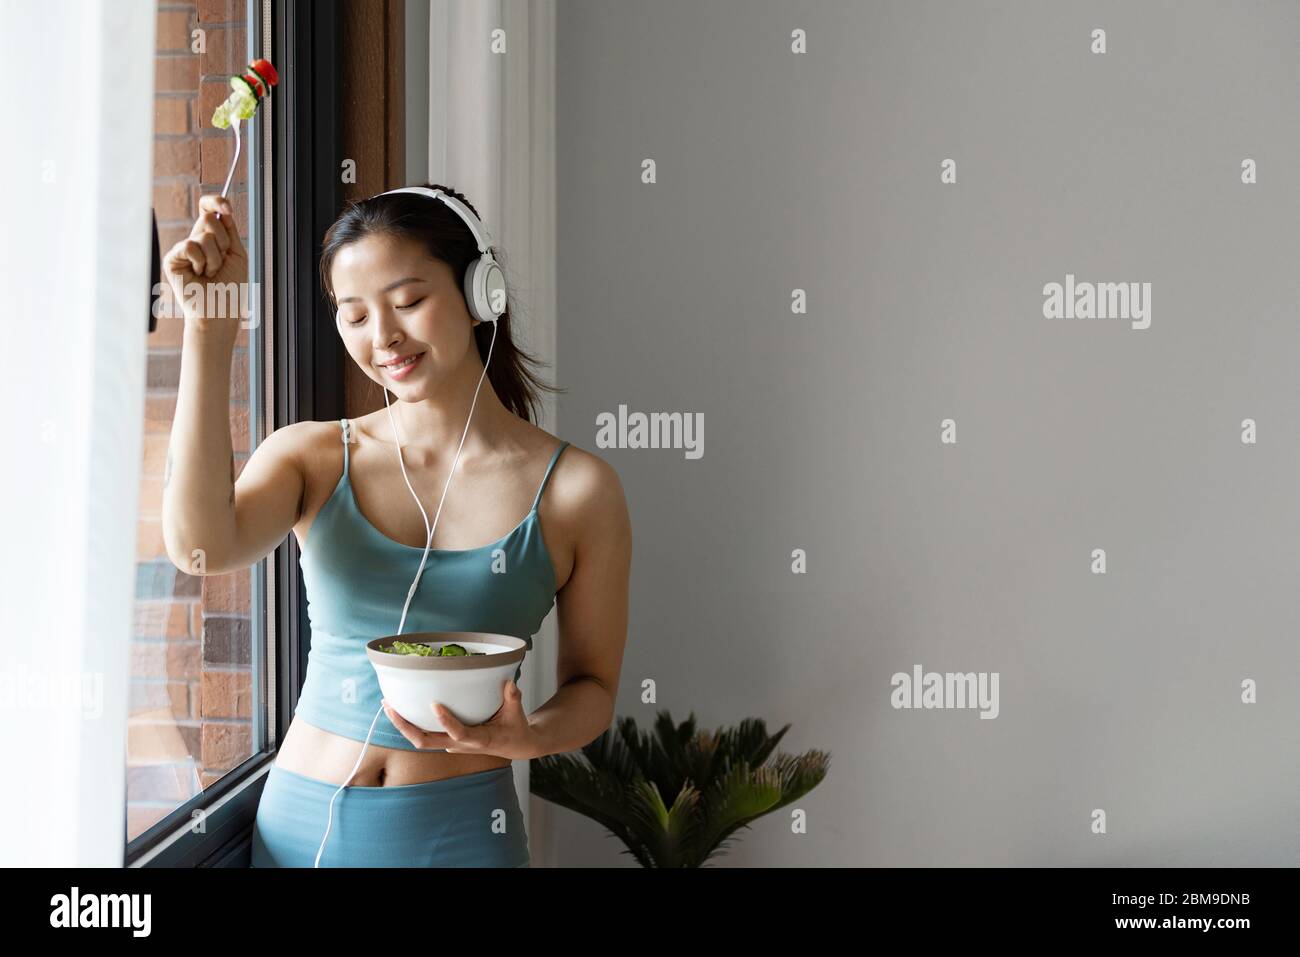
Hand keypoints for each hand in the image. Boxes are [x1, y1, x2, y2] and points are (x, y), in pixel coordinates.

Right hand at [161, 194, 248, 325]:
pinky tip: (199, 275)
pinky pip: (190, 246)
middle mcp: (195, 240)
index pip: (208, 209)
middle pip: (209, 219)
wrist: (220, 312)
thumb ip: (229, 231)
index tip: (228, 209)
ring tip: (211, 274)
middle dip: (223, 242)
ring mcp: (182, 249)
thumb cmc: (230, 288)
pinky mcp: (172, 259)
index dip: (216, 202)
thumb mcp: (236, 254)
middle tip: (222, 262)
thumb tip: (222, 208)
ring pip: (204, 235)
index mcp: (211, 238)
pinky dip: (201, 262)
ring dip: (216, 258)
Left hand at [381, 680, 538, 759]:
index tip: (434, 705)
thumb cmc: (514, 729)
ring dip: (403, 725)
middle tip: (391, 708)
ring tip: (388, 705)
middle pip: (426, 742)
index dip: (446, 721)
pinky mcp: (447, 741)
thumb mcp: (517, 714)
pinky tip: (400, 709)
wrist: (514, 746)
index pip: (458, 733)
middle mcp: (460, 745)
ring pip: (421, 740)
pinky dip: (411, 724)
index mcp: (479, 740)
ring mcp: (451, 744)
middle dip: (406, 727)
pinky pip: (425, 735)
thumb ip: (513, 698)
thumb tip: (509, 683)